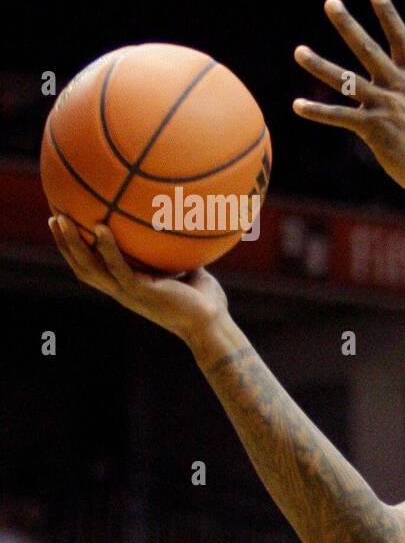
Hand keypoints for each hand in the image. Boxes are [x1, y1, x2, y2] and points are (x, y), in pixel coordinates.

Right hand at [48, 213, 228, 341]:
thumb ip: (176, 252)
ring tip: (61, 220)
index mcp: (128, 287)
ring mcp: (128, 292)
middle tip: (53, 219)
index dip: (77, 252)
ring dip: (72, 244)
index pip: (94, 270)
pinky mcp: (140, 291)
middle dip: (64, 245)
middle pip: (82, 267)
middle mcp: (122, 291)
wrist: (212, 324)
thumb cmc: (203, 300)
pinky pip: (117, 266)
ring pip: (89, 268)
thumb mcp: (185, 270)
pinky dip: (106, 247)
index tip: (67, 229)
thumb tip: (183, 225)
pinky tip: (100, 227)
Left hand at [293, 0, 404, 197]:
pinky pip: (339, 116)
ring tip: (299, 51)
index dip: (389, 15)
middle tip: (331, 2)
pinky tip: (298, 106)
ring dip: (319, 65)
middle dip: (348, 25)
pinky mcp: (373, 129)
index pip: (401, 40)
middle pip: (369, 49)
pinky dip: (317, 112)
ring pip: (346, 80)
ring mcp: (384, 106)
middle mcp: (398, 87)